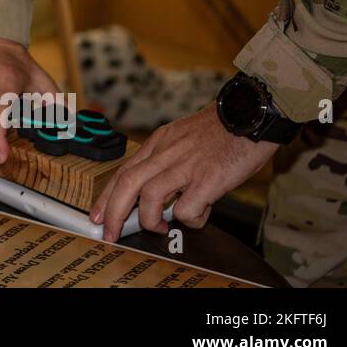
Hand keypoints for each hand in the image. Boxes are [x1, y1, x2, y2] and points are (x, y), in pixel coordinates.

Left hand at [90, 104, 277, 241]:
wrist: (249, 115)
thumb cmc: (222, 130)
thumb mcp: (182, 138)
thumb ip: (167, 160)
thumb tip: (157, 191)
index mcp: (159, 143)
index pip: (123, 171)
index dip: (106, 195)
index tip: (97, 214)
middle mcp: (167, 153)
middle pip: (127, 184)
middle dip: (113, 213)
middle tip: (109, 232)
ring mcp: (186, 166)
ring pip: (149, 196)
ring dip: (150, 219)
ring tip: (160, 227)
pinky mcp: (208, 179)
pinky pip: (187, 208)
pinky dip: (188, 219)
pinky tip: (198, 214)